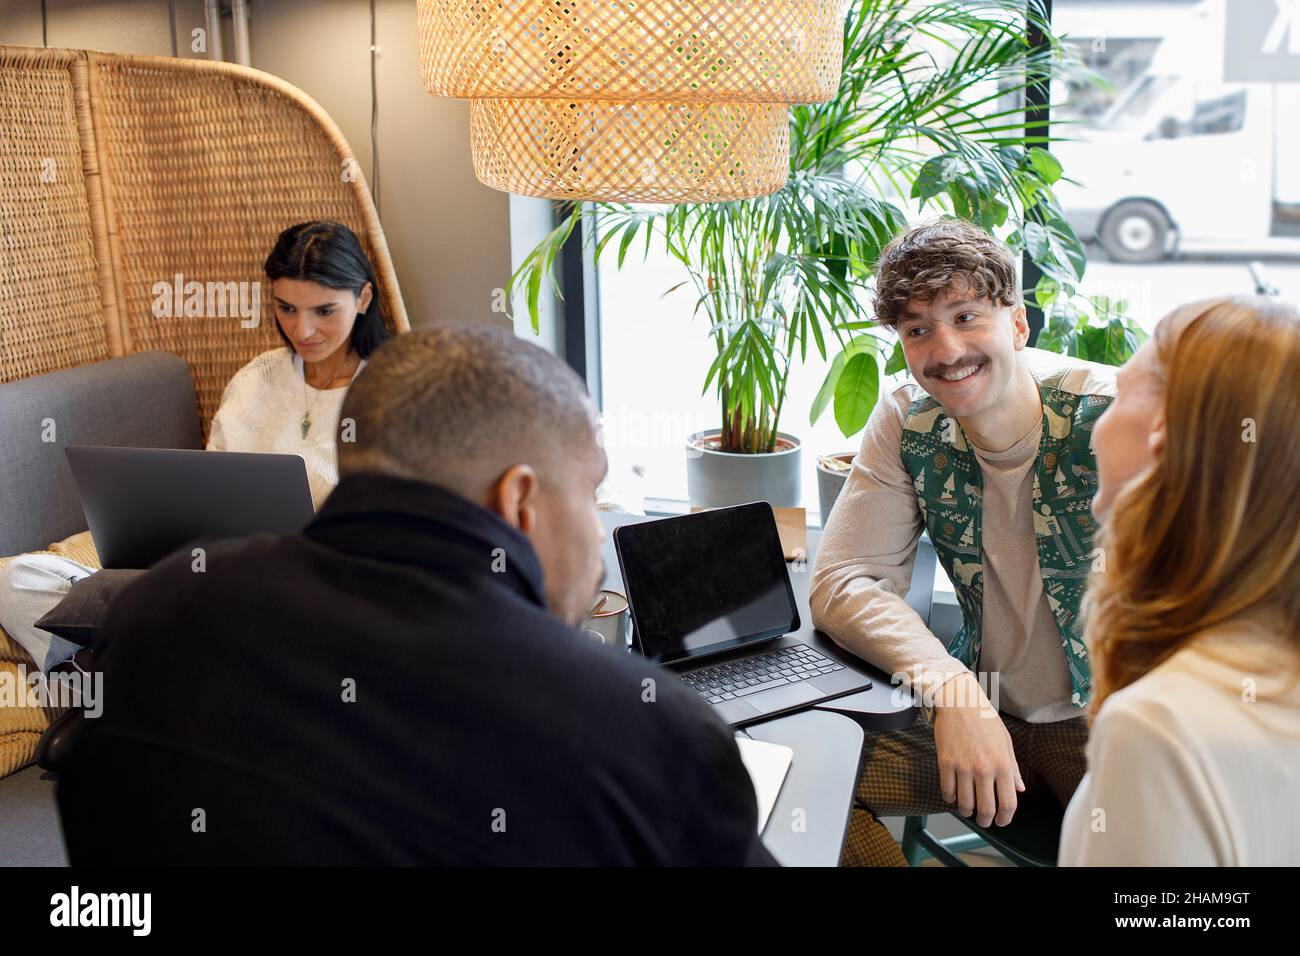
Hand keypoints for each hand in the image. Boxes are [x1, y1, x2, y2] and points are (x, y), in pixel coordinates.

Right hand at [932, 672, 1024, 827]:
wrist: (960, 702)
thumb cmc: (984, 719)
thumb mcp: (1006, 742)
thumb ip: (1013, 768)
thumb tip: (1020, 789)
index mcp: (1003, 764)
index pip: (1008, 803)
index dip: (1005, 818)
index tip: (1001, 821)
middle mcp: (984, 769)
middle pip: (986, 808)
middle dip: (986, 820)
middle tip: (984, 821)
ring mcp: (964, 767)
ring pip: (965, 803)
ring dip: (967, 812)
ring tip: (968, 810)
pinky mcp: (946, 763)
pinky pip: (947, 790)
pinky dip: (950, 798)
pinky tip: (953, 796)